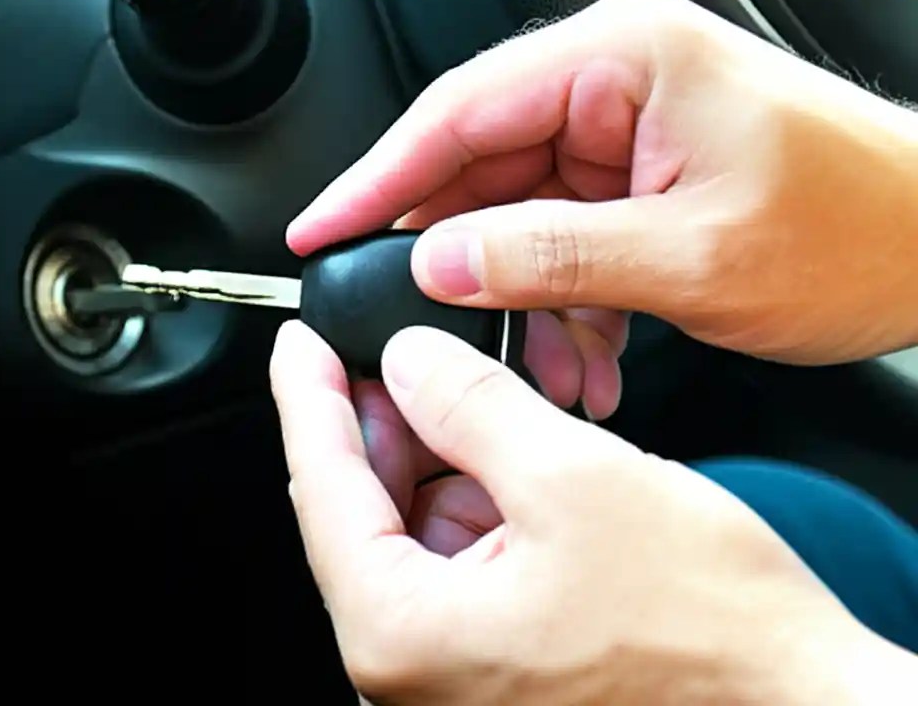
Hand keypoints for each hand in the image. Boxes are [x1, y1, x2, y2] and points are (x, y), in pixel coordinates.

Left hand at [270, 321, 917, 704]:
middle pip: (359, 511)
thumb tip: (414, 361)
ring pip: (410, 530)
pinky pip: (456, 561)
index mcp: (402, 633)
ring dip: (441, 457)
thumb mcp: (575, 481)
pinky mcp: (494, 664)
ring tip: (484, 400)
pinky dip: (476, 500)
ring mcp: (452, 671)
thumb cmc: (711, 639)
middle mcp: (409, 669)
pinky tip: (513, 459)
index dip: (308, 397)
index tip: (300, 341)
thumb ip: (473, 407)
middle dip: (386, 420)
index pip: (318, 489)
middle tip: (404, 349)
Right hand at [287, 0, 917, 399]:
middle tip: (416, 323)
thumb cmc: (860, 227)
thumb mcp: (689, 256)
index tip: (322, 226)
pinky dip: (562, 306)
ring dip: (517, 301)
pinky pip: (562, 241)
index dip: (378, 176)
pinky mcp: (639, 180)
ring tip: (544, 368)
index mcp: (623, 59)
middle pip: (480, 167)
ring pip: (517, 218)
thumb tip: (442, 261)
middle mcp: (616, 83)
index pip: (459, 112)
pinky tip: (582, 360)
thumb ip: (550, 256)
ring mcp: (625, 132)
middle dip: (454, 261)